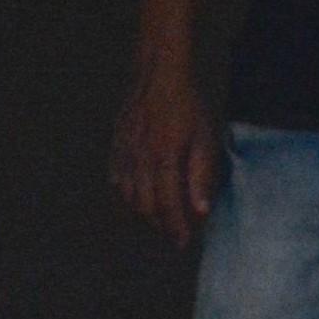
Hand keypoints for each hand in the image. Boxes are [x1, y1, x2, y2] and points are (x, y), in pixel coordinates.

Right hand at [109, 54, 218, 249]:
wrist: (157, 75)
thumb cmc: (187, 106)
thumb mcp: (204, 138)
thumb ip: (202, 176)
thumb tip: (201, 212)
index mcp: (164, 157)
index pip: (168, 205)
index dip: (176, 228)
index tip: (184, 243)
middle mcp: (139, 160)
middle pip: (145, 208)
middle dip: (160, 227)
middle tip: (174, 236)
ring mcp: (123, 156)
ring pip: (126, 200)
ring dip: (142, 217)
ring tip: (158, 223)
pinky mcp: (115, 151)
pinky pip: (115, 184)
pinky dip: (125, 200)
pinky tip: (137, 204)